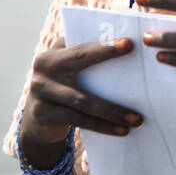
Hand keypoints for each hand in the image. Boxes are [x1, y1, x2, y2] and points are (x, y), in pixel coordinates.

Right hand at [21, 39, 145, 149]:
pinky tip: (122, 130)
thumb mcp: (69, 71)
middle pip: (79, 60)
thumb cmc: (65, 88)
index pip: (82, 44)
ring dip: (112, 111)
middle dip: (109, 61)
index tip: (130, 44)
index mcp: (54, 51)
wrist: (37, 119)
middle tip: (138, 72)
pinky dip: (102, 126)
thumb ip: (86, 60)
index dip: (104, 44)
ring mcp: (39, 90)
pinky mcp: (42, 114)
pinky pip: (78, 120)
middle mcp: (42, 66)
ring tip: (137, 119)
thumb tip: (129, 53)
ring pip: (82, 100)